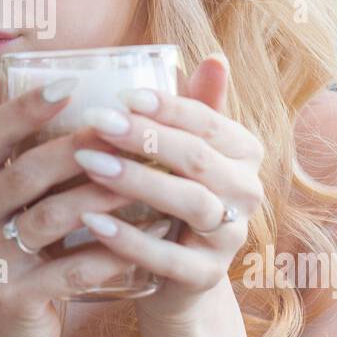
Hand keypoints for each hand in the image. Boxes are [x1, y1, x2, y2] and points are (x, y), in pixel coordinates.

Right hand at [0, 62, 144, 336]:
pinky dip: (111, 253)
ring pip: (51, 219)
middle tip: (126, 130)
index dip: (28, 107)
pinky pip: (70, 271)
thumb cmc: (13, 244)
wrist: (0, 330)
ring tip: (146, 180)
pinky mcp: (14, 298)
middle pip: (26, 173)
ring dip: (102, 197)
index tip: (71, 83)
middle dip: (78, 149)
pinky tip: (147, 238)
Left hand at [70, 52, 262, 323]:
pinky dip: (128, 239)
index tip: (121, 94)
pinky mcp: (204, 278)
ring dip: (136, 180)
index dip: (167, 106)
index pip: (208, 121)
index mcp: (244, 153)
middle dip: (145, 137)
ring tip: (89, 162)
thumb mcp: (184, 153)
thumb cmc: (173, 199)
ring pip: (188, 203)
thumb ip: (195, 108)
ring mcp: (229, 238)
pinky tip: (91, 220)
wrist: (177, 280)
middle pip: (197, 158)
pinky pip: (168, 258)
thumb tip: (213, 57)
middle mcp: (247, 193)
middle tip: (96, 120)